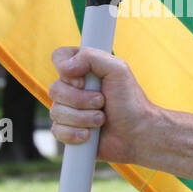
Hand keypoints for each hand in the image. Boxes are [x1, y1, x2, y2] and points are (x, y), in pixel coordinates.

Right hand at [48, 46, 153, 162]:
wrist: (137, 134)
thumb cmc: (130, 101)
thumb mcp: (118, 70)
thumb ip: (92, 57)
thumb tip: (65, 68)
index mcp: (83, 69)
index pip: (59, 57)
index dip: (66, 69)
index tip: (83, 81)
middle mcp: (72, 88)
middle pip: (54, 89)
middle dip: (81, 99)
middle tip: (102, 102)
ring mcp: (68, 110)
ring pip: (56, 111)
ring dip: (83, 118)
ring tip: (102, 119)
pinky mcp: (67, 130)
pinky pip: (57, 131)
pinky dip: (75, 133)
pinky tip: (90, 135)